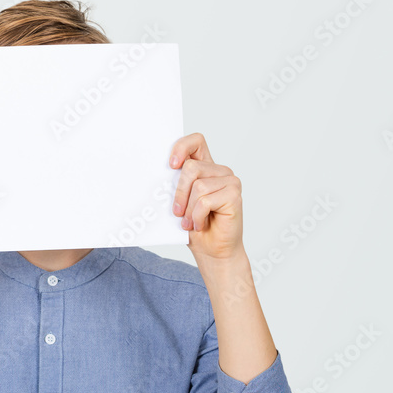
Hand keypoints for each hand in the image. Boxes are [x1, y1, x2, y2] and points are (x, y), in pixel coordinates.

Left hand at [169, 133, 243, 259]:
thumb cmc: (194, 227)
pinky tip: (201, 224)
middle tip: (177, 212)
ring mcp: (230, 182)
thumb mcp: (178, 202)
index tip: (171, 165)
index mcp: (205, 168)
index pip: (196, 141)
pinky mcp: (234, 195)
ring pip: (198, 186)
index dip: (182, 147)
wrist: (212, 251)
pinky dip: (197, 216)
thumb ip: (174, 185)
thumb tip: (157, 174)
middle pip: (191, 167)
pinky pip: (206, 200)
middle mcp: (219, 171)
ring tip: (190, 222)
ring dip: (189, 209)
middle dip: (179, 193)